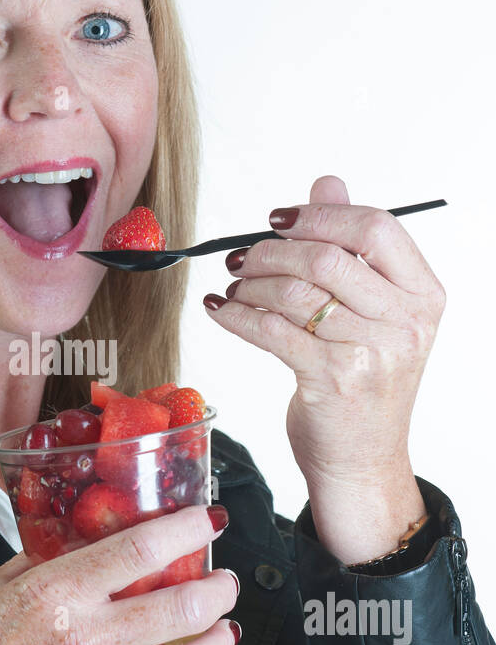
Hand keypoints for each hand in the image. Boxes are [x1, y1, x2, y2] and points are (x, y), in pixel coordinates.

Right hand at [0, 505, 236, 644]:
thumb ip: (33, 566)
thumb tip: (67, 547)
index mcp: (55, 592)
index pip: (141, 549)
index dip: (187, 529)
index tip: (208, 519)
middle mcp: (85, 636)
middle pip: (182, 606)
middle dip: (218, 590)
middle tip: (224, 583)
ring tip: (222, 633)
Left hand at [203, 176, 445, 560]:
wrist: (362, 461)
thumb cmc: (364, 383)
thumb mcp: (374, 314)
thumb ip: (353, 248)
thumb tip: (327, 183)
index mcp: (424, 295)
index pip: (376, 228)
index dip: (322, 214)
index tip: (280, 219)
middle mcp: (405, 322)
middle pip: (328, 256)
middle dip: (273, 251)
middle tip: (243, 257)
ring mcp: (371, 353)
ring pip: (295, 292)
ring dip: (251, 283)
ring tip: (234, 286)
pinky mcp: (330, 380)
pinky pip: (271, 329)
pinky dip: (237, 315)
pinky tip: (221, 310)